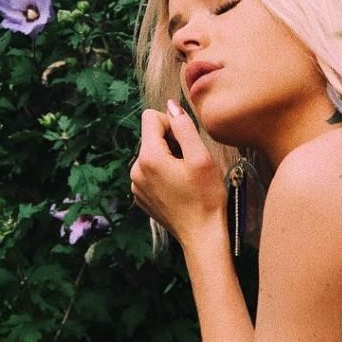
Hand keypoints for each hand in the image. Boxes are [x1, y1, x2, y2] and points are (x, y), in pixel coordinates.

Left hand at [130, 101, 227, 244]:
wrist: (202, 236)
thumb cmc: (206, 197)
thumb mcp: (201, 157)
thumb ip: (184, 127)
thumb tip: (171, 106)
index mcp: (148, 157)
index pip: (151, 117)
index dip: (172, 124)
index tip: (187, 142)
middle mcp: (135, 169)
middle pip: (150, 136)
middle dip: (171, 142)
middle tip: (190, 163)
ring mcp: (135, 185)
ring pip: (151, 154)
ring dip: (168, 158)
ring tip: (186, 177)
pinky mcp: (140, 196)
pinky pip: (149, 171)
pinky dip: (163, 173)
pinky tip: (179, 188)